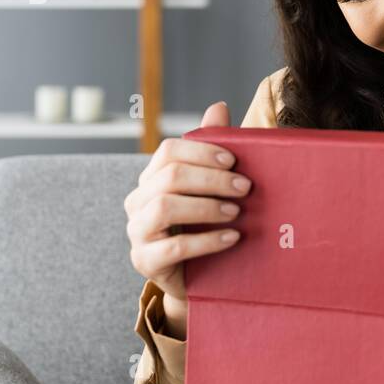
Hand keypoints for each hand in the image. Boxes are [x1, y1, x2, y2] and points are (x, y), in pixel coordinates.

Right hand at [124, 100, 251, 337]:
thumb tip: (218, 106)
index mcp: (152, 178)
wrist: (199, 276)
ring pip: (165, 207)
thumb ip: (213, 149)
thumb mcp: (214, 187)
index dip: (202, 152)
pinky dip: (206, 240)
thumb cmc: (207, 224)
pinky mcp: (145, 261)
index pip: (168, 152)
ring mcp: (137, 232)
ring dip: (206, 207)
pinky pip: (173, 247)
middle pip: (169, 177)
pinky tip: (232, 238)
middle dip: (212, 180)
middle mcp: (138, 201)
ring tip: (237, 212)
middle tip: (246, 188)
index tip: (234, 160)